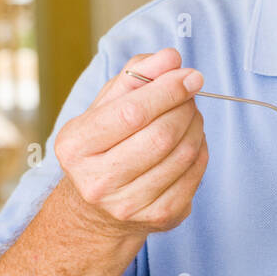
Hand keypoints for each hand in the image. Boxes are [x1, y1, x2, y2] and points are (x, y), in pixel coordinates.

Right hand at [55, 47, 207, 233]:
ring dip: (196, 127)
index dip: (167, 91)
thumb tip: (171, 58)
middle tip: (190, 96)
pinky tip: (191, 142)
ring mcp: (128, 205)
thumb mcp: (107, 105)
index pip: (131, 113)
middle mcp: (96, 181)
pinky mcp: (158, 218)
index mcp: (76, 146)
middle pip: (160, 135)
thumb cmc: (104, 145)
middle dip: (184, 108)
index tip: (190, 76)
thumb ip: (136, 75)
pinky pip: (195, 175)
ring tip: (190, 116)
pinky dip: (200, 151)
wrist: (98, 209)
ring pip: (182, 155)